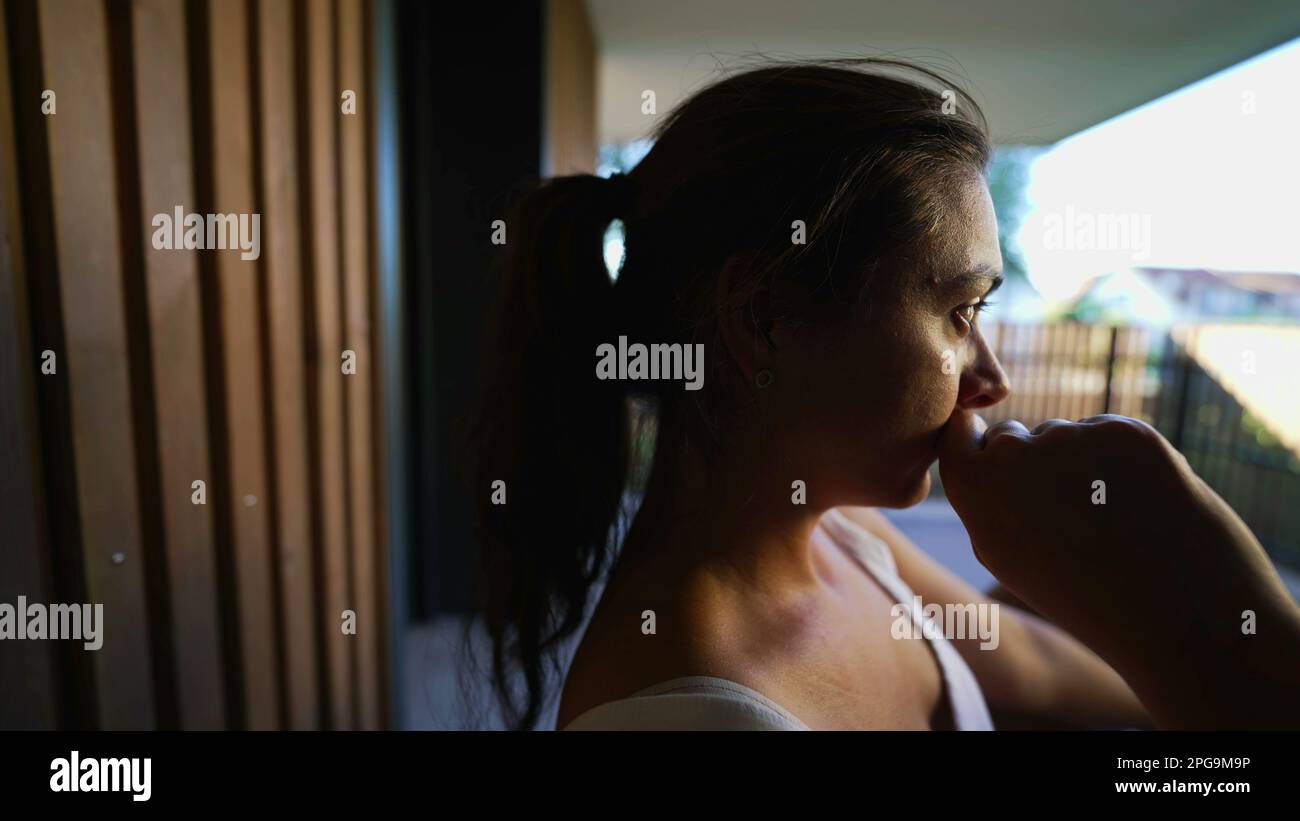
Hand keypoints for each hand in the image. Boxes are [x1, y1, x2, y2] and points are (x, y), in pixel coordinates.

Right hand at [936, 407, 1299, 727]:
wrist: (1171, 608)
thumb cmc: (1078, 590)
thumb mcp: (1005, 552)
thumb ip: (983, 497)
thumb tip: (977, 439)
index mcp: (975, 485)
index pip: (960, 435)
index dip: (976, 444)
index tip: (996, 466)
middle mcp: (1015, 451)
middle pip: (1012, 436)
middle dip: (1030, 461)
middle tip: (1065, 515)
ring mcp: (1071, 435)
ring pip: (1065, 436)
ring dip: (1079, 463)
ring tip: (1108, 520)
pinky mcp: (1123, 430)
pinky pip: (1109, 434)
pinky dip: (1122, 460)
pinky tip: (1138, 503)